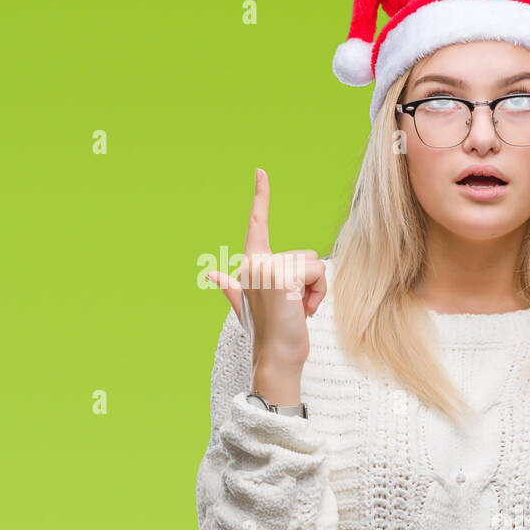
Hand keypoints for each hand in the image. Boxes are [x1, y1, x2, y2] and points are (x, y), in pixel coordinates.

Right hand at [205, 167, 326, 375]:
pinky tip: (303, 312)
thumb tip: (210, 275)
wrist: (275, 358)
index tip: (260, 171)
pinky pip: (317, 273)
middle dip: (309, 283)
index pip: (257, 225)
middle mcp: (254, 263)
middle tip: (295, 307)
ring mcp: (267, 269)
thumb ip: (230, 288)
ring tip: (298, 310)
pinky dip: (318, 294)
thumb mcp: (246, 307)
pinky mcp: (282, 277)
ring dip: (315, 290)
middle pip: (305, 255)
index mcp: (249, 266)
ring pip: (314, 264)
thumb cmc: (268, 333)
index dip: (260, 197)